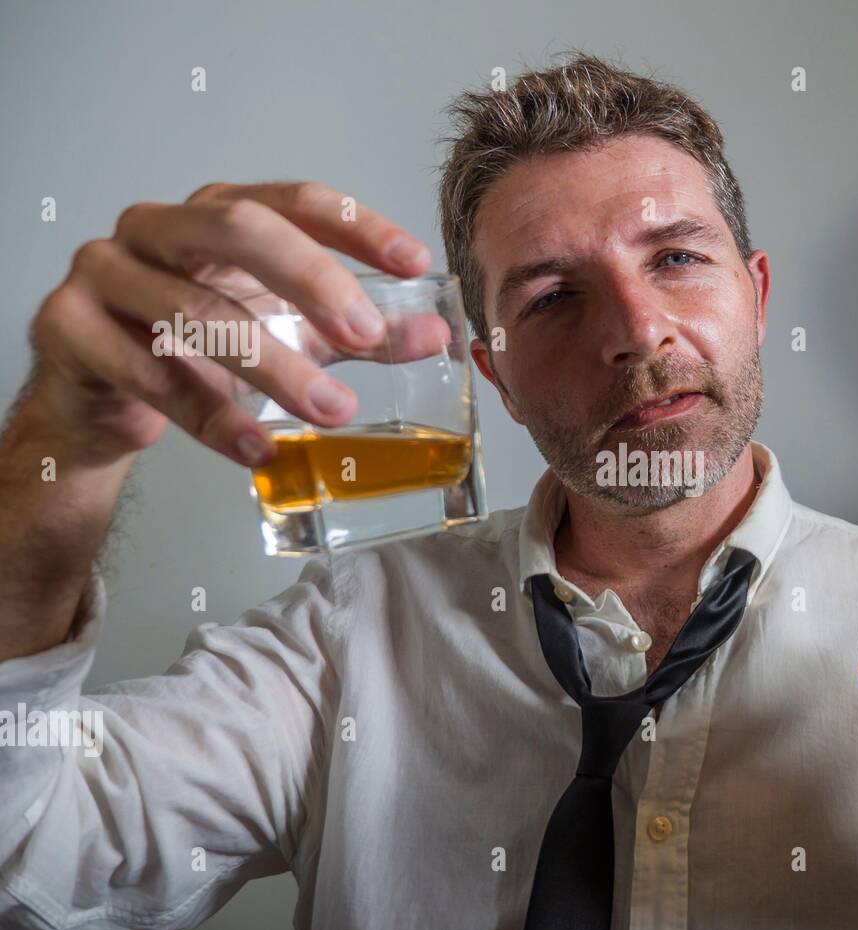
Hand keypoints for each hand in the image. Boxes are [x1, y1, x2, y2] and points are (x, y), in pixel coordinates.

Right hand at [26, 181, 434, 466]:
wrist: (101, 399)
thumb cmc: (194, 347)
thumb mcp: (287, 333)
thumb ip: (355, 332)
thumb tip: (435, 334)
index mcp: (216, 213)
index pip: (294, 200)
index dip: (357, 226)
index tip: (415, 261)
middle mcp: (158, 227)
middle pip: (240, 228)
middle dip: (312, 278)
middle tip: (364, 331)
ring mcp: (106, 272)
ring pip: (197, 311)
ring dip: (274, 366)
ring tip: (331, 411)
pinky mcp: (69, 328)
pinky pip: (149, 374)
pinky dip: (212, 416)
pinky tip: (258, 447)